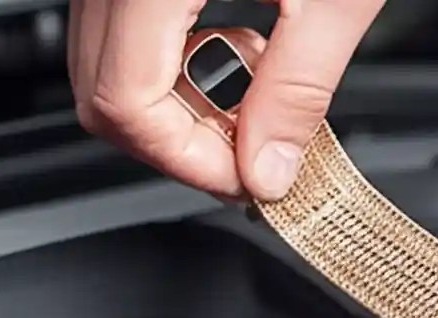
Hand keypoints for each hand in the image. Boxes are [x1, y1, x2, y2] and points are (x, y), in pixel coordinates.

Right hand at [68, 0, 383, 200]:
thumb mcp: (336, 1)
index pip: (124, 100)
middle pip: (101, 90)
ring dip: (176, 105)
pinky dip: (171, 62)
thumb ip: (296, 91)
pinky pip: (124, 29)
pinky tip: (239, 50)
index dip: (188, 160)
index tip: (249, 180)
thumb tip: (267, 172)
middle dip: (179, 143)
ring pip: (103, 63)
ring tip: (255, 97)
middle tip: (254, 155)